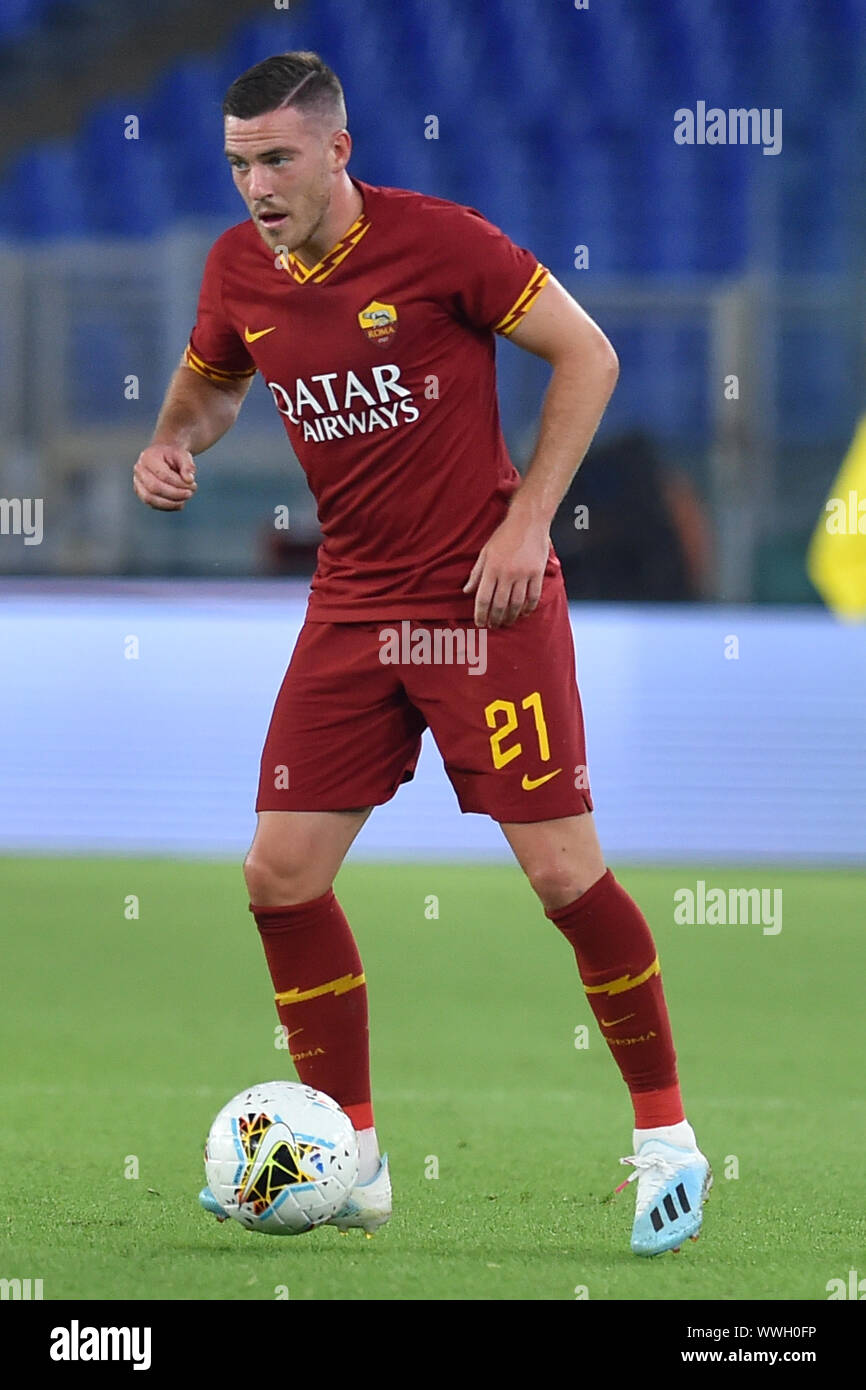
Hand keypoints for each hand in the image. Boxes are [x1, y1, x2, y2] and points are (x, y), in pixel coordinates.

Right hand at [133, 444, 196, 510]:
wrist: (163, 456)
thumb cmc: (173, 455)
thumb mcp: (183, 455)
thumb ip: (188, 466)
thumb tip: (189, 480)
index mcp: (148, 457)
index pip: (162, 474)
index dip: (179, 482)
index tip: (192, 483)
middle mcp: (139, 470)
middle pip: (154, 487)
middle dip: (175, 494)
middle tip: (190, 493)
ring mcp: (138, 482)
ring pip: (150, 499)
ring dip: (171, 503)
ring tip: (185, 499)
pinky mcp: (141, 493)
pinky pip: (152, 504)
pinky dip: (167, 506)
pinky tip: (179, 503)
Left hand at [463, 512, 548, 626]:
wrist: (528, 521)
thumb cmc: (504, 535)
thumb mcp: (485, 552)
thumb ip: (476, 573)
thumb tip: (466, 591)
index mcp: (491, 568)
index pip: (483, 598)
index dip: (480, 614)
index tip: (480, 623)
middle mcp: (507, 573)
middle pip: (499, 604)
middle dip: (495, 619)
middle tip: (493, 626)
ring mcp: (524, 574)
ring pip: (517, 604)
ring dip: (511, 616)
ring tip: (507, 622)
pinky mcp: (537, 573)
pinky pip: (533, 596)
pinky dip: (528, 608)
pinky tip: (524, 613)